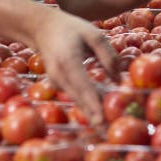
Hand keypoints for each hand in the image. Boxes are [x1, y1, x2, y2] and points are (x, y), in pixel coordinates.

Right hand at [29, 10, 119, 127]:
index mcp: (68, 62)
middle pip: (80, 101)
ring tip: (109, 128)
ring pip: (78, 102)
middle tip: (110, 132)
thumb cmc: (71, 29)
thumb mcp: (94, 34)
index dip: (93, 106)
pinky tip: (103, 114)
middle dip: (95, 117)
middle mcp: (60, 76)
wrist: (41, 27)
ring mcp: (57, 82)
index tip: (101, 122)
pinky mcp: (60, 85)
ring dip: (93, 114)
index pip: (83, 88)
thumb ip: (108, 55)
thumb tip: (119, 79)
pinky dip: (89, 106)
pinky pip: (77, 97)